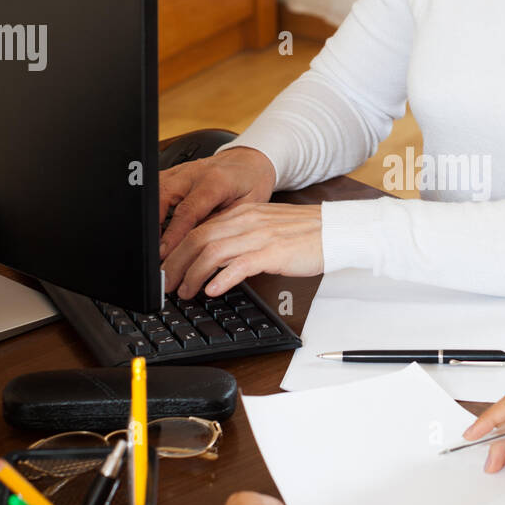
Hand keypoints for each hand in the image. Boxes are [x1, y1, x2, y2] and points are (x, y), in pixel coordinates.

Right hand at [159, 147, 277, 260]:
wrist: (250, 162)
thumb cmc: (251, 183)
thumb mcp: (246, 207)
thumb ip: (221, 223)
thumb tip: (198, 245)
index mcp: (215, 181)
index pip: (187, 211)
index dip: (173, 235)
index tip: (164, 253)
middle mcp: (194, 173)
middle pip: (162, 196)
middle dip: (153, 225)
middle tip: (153, 250)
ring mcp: (181, 171)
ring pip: (154, 190)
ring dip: (150, 215)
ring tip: (152, 240)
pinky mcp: (174, 173)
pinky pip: (156, 187)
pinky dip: (152, 206)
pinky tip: (154, 225)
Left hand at [161, 202, 323, 298]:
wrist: (337, 230)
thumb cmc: (306, 234)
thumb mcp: (267, 229)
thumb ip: (241, 238)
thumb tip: (215, 259)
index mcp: (243, 213)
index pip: (199, 228)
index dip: (177, 249)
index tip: (168, 268)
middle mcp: (247, 220)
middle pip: (198, 238)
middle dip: (177, 263)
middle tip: (166, 284)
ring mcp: (260, 235)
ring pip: (213, 251)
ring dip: (193, 274)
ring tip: (185, 291)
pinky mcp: (274, 252)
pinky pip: (240, 264)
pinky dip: (222, 278)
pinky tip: (212, 290)